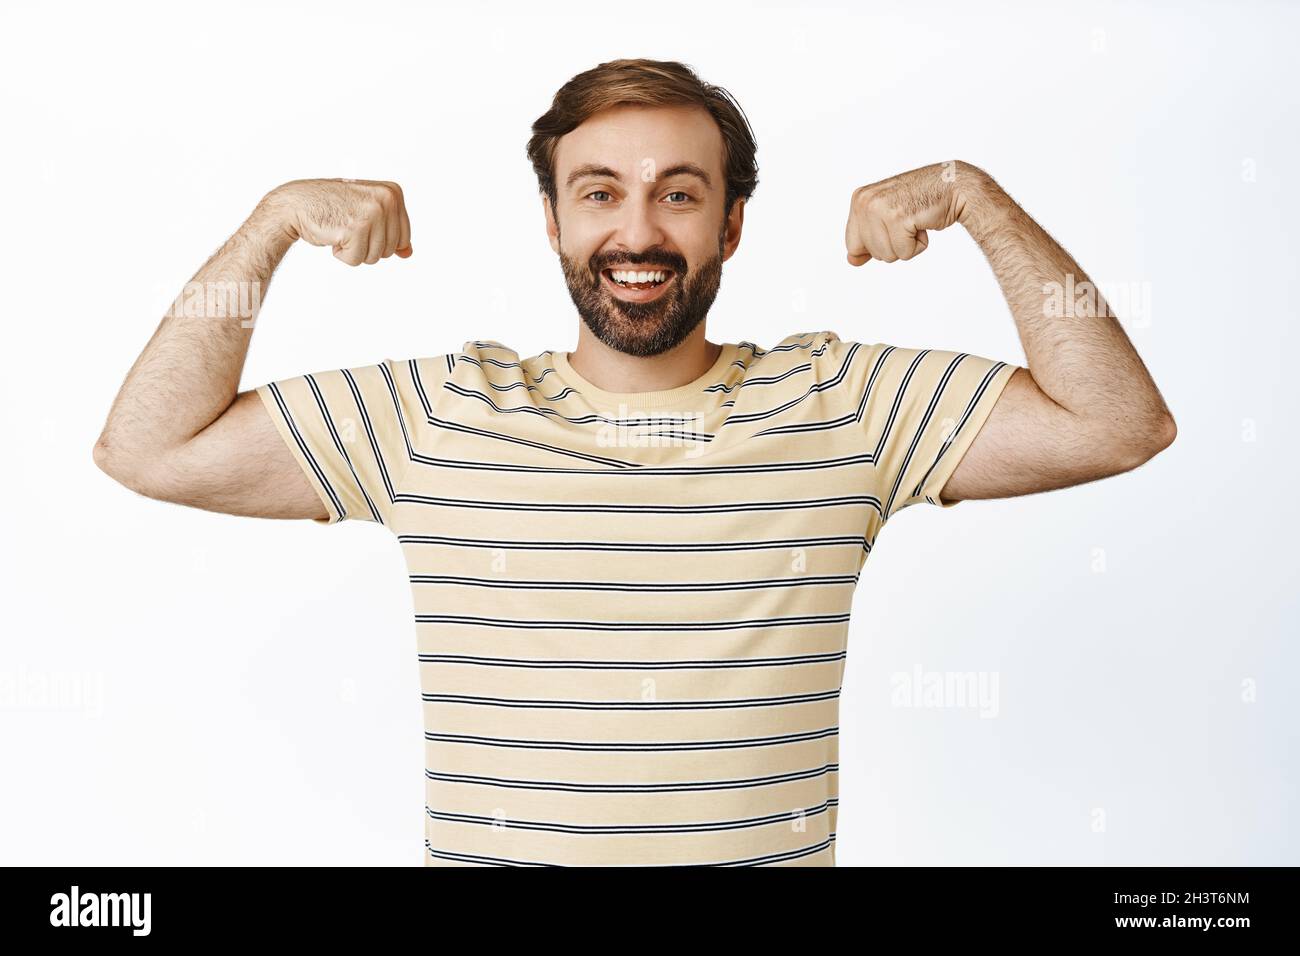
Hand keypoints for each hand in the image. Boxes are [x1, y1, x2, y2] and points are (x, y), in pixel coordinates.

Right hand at [262, 178, 412, 265]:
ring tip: (340, 229)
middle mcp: (386, 199)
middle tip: (347, 226)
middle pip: (390, 249)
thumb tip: (408, 253)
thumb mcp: (367, 213)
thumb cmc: (331, 208)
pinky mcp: (356, 228)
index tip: (360, 223)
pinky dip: (342, 255)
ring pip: (375, 257)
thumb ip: (390, 231)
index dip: (380, 240)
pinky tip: (332, 235)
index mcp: (393, 193)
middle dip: (367, 246)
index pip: (403, 238)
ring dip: (354, 250)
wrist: (295, 203)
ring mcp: (372, 212)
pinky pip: (356, 260)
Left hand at [845, 161, 986, 264]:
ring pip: (886, 255)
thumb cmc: (922, 202)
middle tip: (908, 221)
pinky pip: (904, 252)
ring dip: (906, 245)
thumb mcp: (886, 218)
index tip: (893, 224)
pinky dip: (919, 245)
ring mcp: (880, 208)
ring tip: (915, 221)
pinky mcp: (898, 217)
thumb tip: (851, 261)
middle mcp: (865, 201)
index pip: (852, 245)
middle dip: (893, 245)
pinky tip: (923, 223)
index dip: (876, 245)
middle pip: (872, 253)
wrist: (954, 187)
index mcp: (859, 199)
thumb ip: (866, 238)